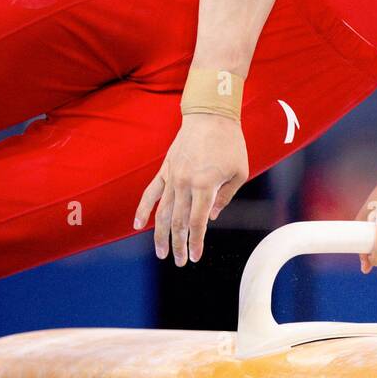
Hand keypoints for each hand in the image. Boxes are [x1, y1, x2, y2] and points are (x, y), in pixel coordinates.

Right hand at [134, 114, 248, 265]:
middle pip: (178, 222)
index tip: (195, 257)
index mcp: (206, 185)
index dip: (195, 243)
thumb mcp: (239, 172)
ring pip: (162, 212)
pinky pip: (151, 192)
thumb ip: (226, 197)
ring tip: (160, 253)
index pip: (197, 222)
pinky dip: (142, 209)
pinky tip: (137, 225)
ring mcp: (172, 176)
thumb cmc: (230, 143)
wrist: (211, 115)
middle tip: (178, 262)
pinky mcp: (165, 169)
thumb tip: (212, 217)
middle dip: (178, 245)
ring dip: (160, 234)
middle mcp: (185, 183)